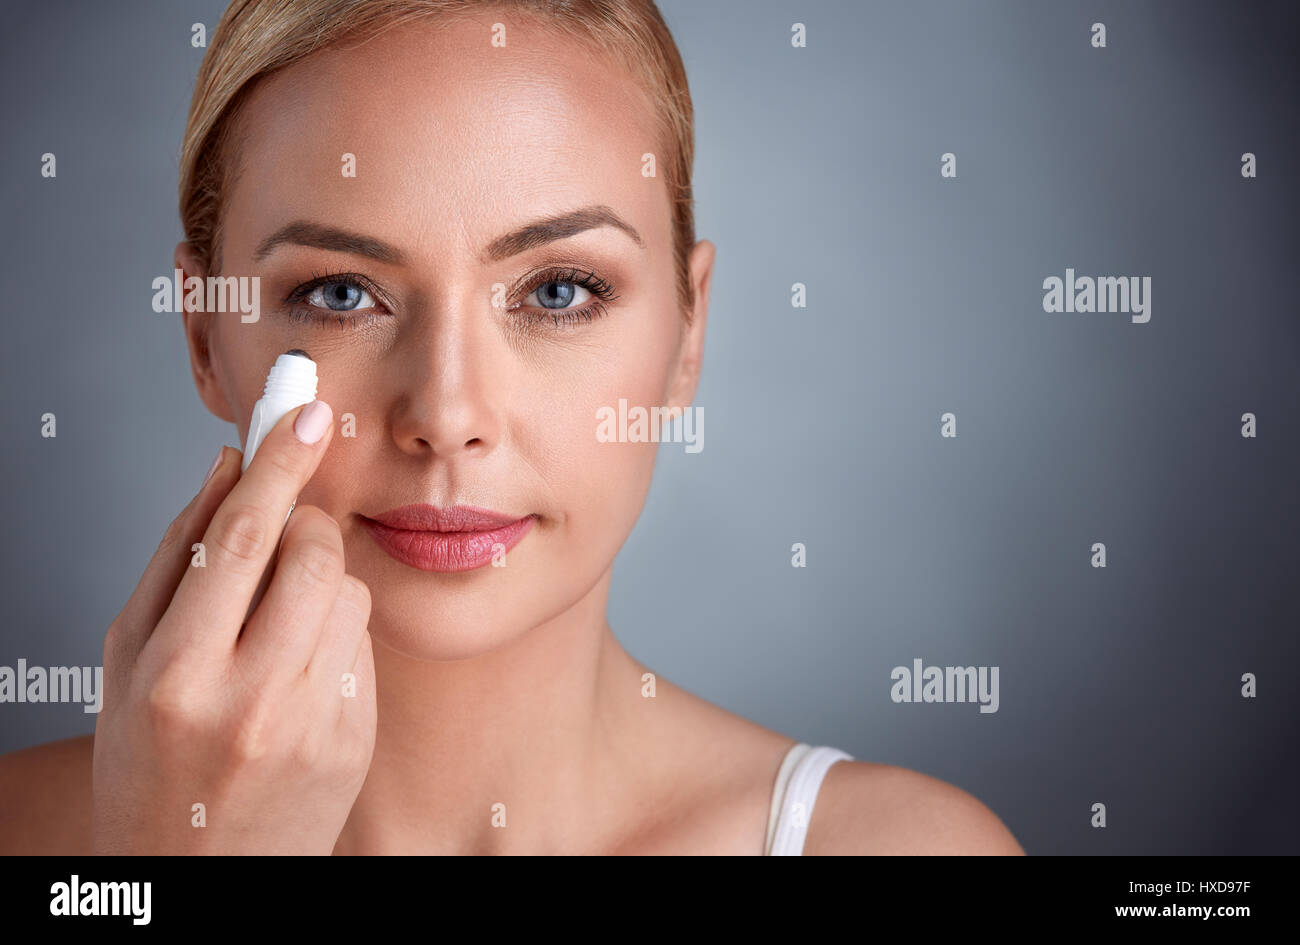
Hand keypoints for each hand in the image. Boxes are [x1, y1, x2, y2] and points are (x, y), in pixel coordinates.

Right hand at [93, 400, 375, 853]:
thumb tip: (225, 465)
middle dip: (307, 525)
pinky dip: (338, 635)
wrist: (199, 871)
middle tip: (283, 537)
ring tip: (276, 630)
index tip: (307, 407)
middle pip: (314, 555)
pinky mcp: (357, 740)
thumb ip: (174, 557)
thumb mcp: (127, 660)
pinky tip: (300, 675)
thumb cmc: (150, 762)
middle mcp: (250, 700)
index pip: (241, 538)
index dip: (279, 462)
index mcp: (175, 675)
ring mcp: (313, 724)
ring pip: (352, 593)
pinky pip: (366, 644)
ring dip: (322, 585)